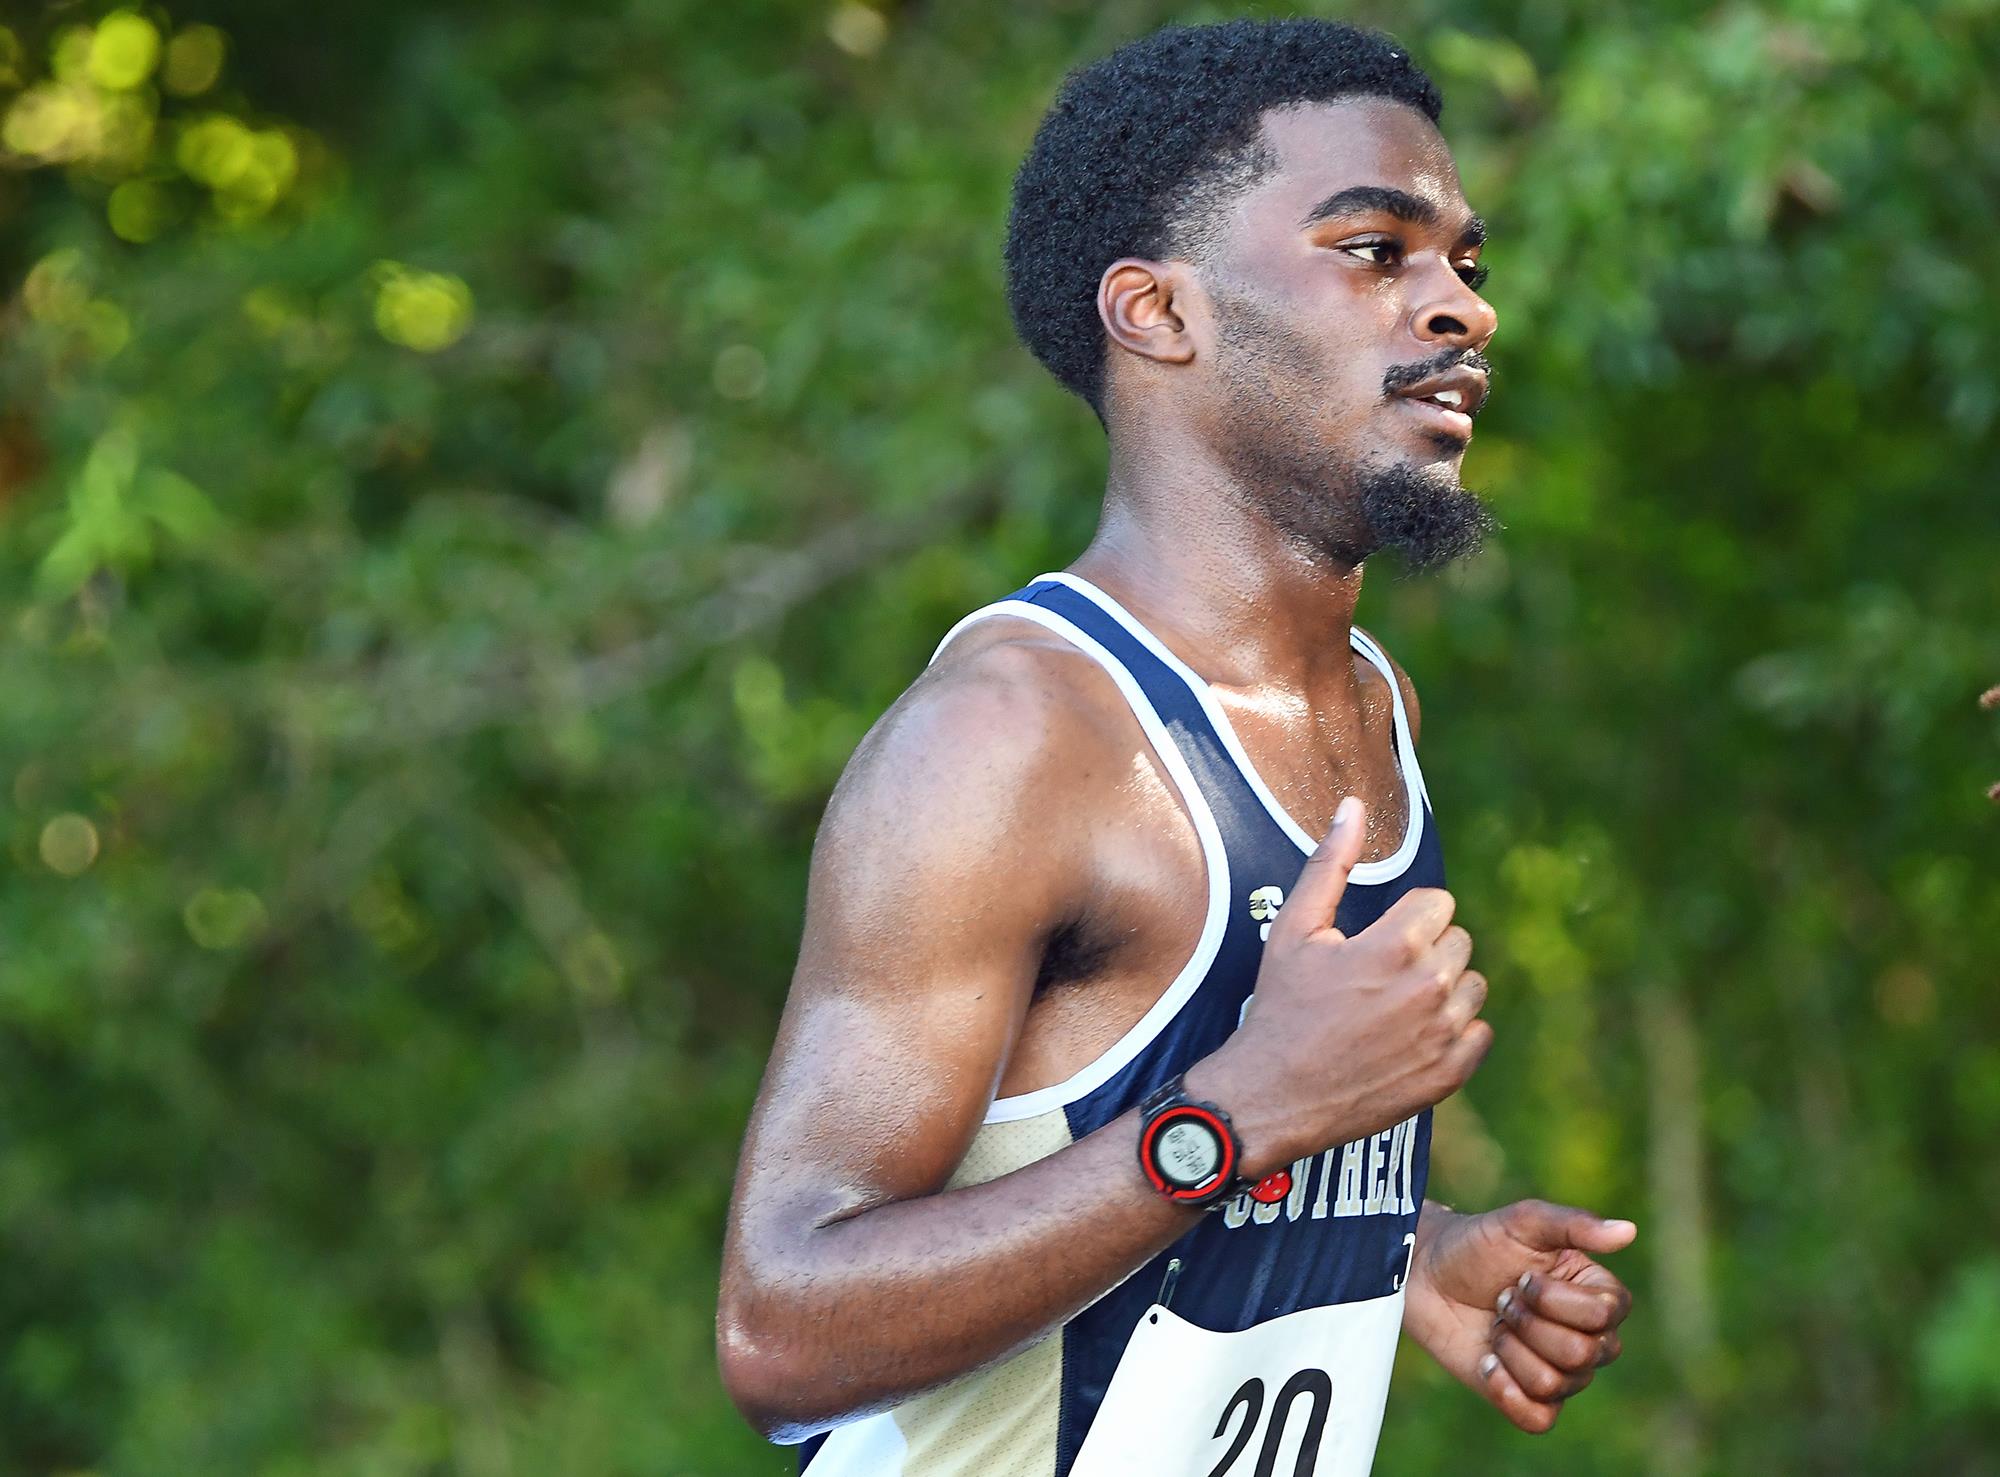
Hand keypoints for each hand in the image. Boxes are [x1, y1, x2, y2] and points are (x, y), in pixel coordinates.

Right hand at [1190, 796, 1491, 1175]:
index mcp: (1395, 945)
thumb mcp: (1294, 930)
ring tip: (1396, 1004)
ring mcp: (1444, 1034)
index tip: (1375, 941)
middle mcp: (1429, 987)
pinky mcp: (1450, 1073)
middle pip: (1458, 940)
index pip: (1438, 903)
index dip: (1404, 918)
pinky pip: (1480, 1032)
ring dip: (1443, 988)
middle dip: (1424, 949)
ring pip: (1473, 985)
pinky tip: (1412, 1036)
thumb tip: (1353, 806)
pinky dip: (1453, 1032)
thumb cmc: (1281, 1007)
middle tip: (1379, 974)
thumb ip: (1329, 864)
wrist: (1274, 1094)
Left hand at [1403, 1199, 1635, 1433]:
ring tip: (1495, 1324)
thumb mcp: (1524, 1222)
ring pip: (1553, 1384)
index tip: (1522, 1275)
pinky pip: (1538, 1419)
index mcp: (1598, 1295)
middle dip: (1527, 1322)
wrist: (1427, 1275)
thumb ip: (1574, 1224)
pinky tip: (1487, 1362)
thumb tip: (1628, 1231)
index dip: (1553, 1298)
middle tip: (1503, 1299)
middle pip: (1581, 1355)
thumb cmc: (1480, 1244)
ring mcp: (1562, 1371)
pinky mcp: (1530, 1398)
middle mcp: (1590, 1338)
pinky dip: (1506, 1390)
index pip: (1604, 1315)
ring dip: (1510, 1349)